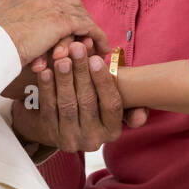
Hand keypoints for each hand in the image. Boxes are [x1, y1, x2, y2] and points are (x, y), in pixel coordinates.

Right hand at [0, 0, 110, 66]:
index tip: (60, 28)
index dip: (55, 13)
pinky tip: (102, 48)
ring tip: (95, 44)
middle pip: (65, 2)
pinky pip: (87, 27)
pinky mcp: (60, 21)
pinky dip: (97, 36)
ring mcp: (48, 6)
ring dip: (87, 29)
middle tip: (84, 36)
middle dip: (76, 19)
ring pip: (78, 14)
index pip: (44, 0)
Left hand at [28, 36, 148, 128]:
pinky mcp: (50, 135)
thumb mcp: (111, 105)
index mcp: (112, 131)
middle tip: (76, 48)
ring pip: (67, 105)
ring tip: (62, 58)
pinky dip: (47, 89)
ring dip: (64, 79)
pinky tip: (46, 72)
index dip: (103, 81)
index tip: (96, 59)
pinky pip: (48, 109)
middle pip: (88, 102)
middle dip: (81, 72)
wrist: (62, 125)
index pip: (111, 105)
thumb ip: (129, 104)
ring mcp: (70, 139)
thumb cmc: (94, 104)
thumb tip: (142, 115)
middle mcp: (93, 140)